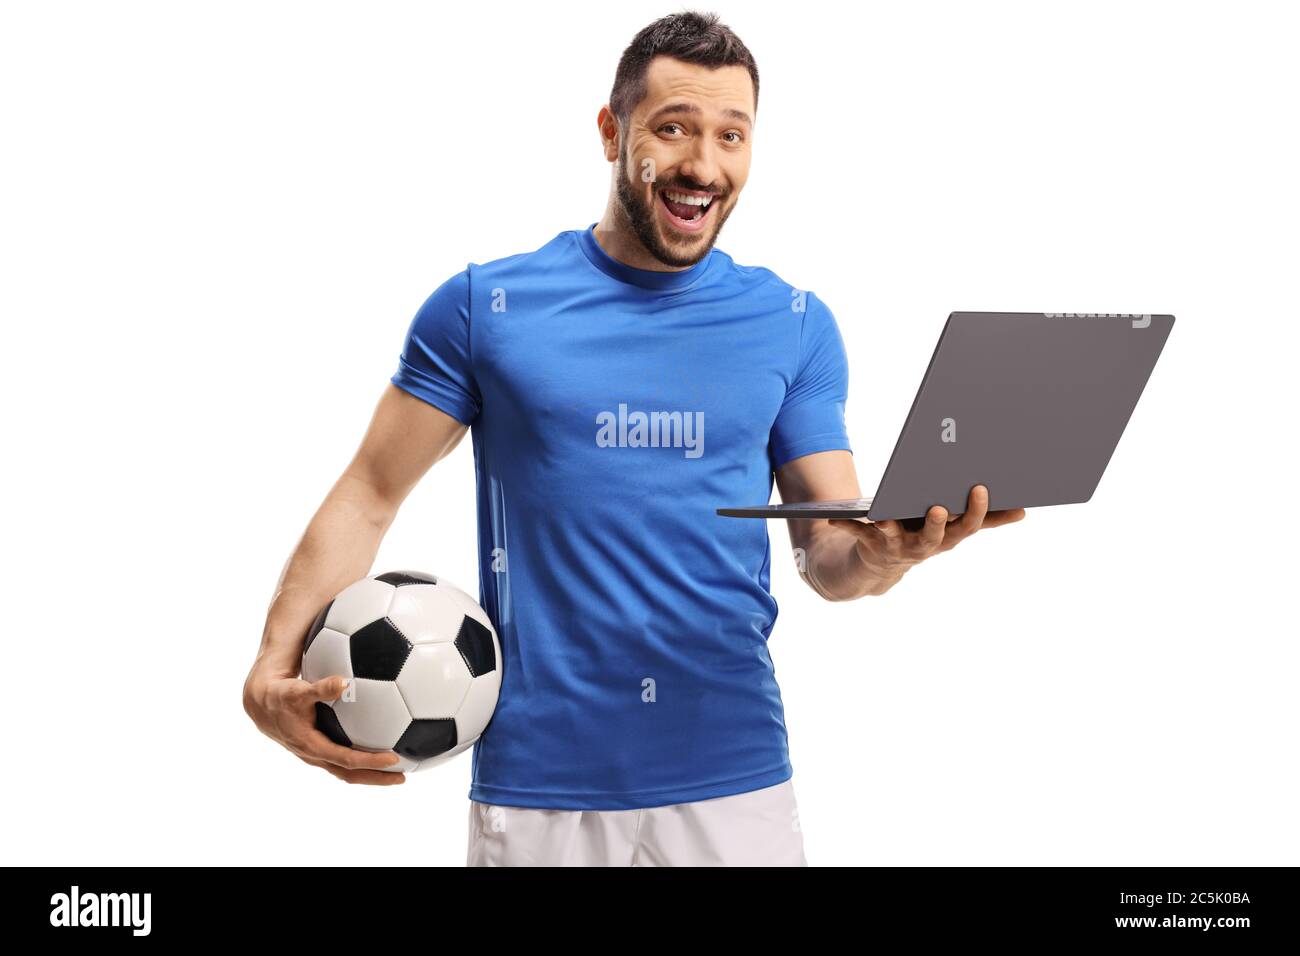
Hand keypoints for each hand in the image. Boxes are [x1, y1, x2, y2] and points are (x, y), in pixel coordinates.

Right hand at [243, 670, 404, 784]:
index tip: (394, 759)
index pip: (347, 760)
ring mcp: (317, 754)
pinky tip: (381, 745)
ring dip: (371, 772)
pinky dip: (362, 758)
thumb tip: (345, 682)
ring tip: (397, 769)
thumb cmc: (281, 696)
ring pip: (347, 770)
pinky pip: (343, 758)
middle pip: (350, 774)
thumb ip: (321, 688)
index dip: (371, 762)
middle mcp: (316, 755)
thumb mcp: (298, 691)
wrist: (262, 704)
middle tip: (403, 777)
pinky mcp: (319, 748)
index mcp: (312, 746)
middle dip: (376, 778)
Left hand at [829, 485, 1024, 591]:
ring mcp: (897, 545)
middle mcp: (924, 545)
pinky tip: (834, 517)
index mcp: (947, 537)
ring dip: (889, 525)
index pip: (967, 525)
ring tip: (885, 513)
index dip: (976, 510)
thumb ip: (986, 519)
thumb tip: (1023, 511)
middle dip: (937, 522)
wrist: (880, 567)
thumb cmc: (922, 535)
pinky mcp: (870, 542)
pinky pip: (857, 531)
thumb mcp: (954, 528)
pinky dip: (845, 525)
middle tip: (940, 506)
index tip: (982, 489)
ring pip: (896, 534)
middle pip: (935, 534)